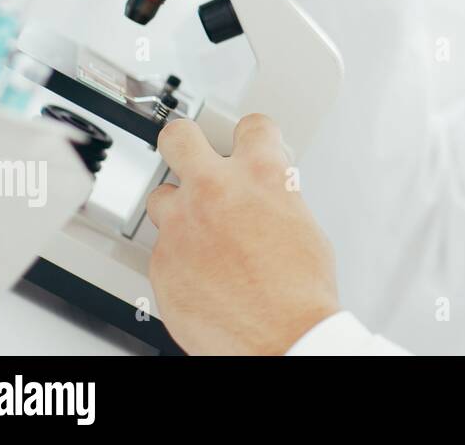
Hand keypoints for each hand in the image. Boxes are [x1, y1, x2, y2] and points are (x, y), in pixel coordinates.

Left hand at [146, 114, 340, 355]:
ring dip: (179, 209)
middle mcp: (216, 190)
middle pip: (179, 137)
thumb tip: (266, 198)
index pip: (251, 125)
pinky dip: (178, 255)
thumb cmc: (300, 291)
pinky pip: (162, 247)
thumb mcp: (303, 225)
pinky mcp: (161, 261)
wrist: (282, 338)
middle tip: (190, 150)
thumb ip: (275, 198)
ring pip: (161, 196)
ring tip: (198, 230)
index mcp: (261, 174)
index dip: (252, 134)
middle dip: (185, 140)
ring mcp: (182, 224)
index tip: (249, 141)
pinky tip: (200, 272)